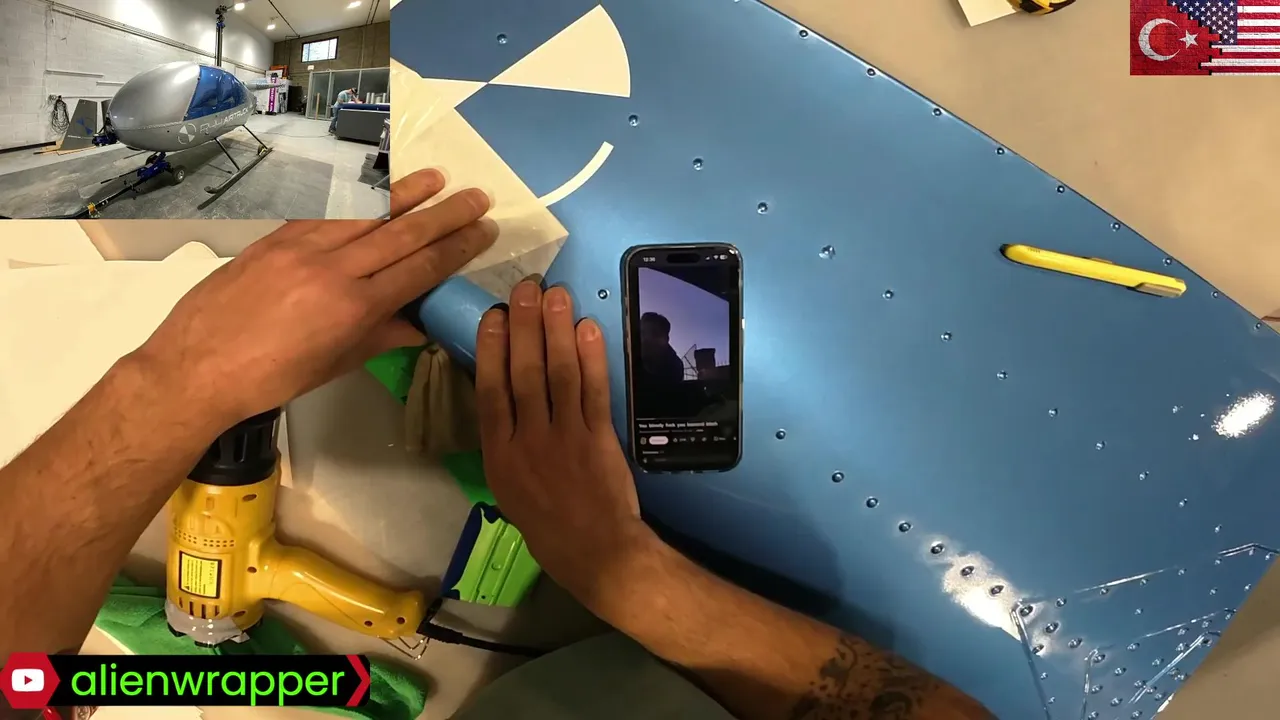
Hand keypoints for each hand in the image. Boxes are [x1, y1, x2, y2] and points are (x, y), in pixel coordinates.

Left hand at [131, 169, 496, 429]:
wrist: (196, 367)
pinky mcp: (277, 238)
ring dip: (406, 194)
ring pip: (367, 214)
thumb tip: (418, 324)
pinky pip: (328, 215)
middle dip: (446, 213)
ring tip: (436, 178)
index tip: (484, 230)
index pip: (421, 268)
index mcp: (354, 308)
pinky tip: (377, 195)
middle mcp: (334, 270)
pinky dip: (358, 204)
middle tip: (478, 196)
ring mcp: (302, 248)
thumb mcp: (334, 365)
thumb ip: (380, 337)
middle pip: (404, 233)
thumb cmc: (270, 380)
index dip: (458, 247)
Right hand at [475, 279, 653, 601]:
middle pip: (524, 373)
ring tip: (556, 296)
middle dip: (525, 326)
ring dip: (558, 331)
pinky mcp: (599, 438)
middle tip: (525, 288)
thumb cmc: (545, 521)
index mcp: (498, 454)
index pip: (491, 390)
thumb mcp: (506, 485)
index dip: (491, 348)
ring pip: (559, 374)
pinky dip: (592, 358)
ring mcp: (566, 437)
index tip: (493, 315)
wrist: (592, 550)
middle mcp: (528, 440)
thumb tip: (498, 394)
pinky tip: (588, 330)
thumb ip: (502, 440)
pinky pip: (594, 391)